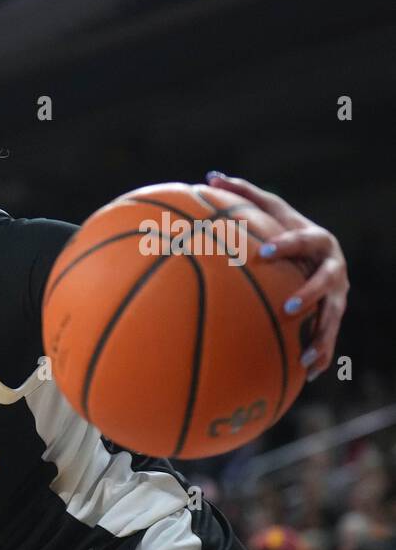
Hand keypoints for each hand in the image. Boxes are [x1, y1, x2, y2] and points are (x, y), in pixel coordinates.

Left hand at [206, 172, 348, 381]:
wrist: (317, 253)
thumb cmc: (283, 230)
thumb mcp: (269, 211)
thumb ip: (244, 194)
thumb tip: (211, 175)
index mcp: (316, 240)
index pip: (303, 239)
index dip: (286, 243)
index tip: (264, 251)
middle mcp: (333, 266)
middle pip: (327, 279)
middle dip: (311, 293)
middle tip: (290, 307)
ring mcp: (338, 293)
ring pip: (334, 315)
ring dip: (322, 335)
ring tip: (305, 355)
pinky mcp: (334, 315)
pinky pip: (330, 337)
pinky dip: (321, 354)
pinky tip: (309, 374)